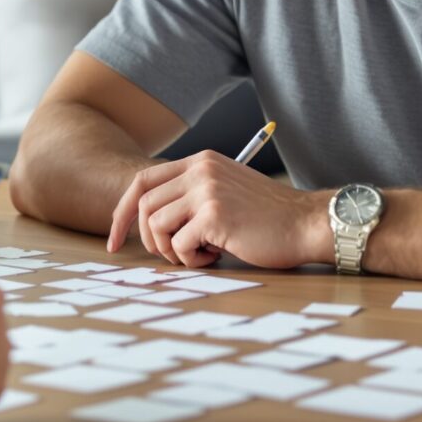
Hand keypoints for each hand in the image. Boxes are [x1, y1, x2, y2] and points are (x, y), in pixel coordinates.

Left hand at [107, 152, 328, 268]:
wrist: (306, 223)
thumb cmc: (267, 218)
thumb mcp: (225, 191)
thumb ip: (191, 195)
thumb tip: (149, 221)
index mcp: (200, 161)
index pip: (142, 181)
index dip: (123, 212)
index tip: (115, 240)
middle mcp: (200, 170)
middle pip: (144, 205)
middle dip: (147, 239)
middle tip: (170, 256)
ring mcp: (206, 190)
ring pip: (157, 226)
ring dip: (172, 250)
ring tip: (200, 254)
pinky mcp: (215, 215)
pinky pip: (180, 245)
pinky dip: (192, 259)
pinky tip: (217, 256)